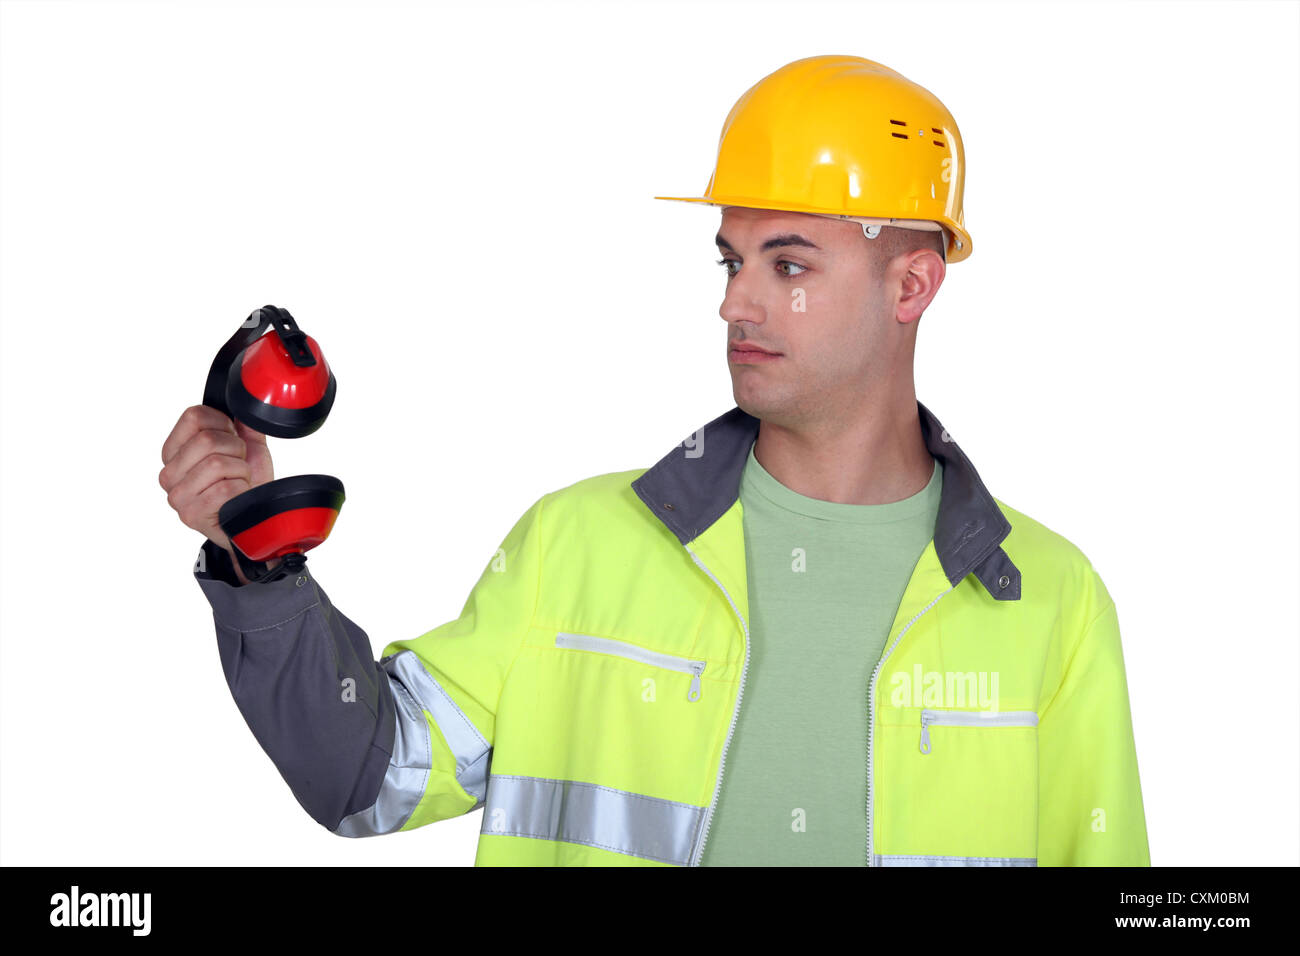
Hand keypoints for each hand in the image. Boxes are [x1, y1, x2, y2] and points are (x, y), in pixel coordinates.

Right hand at [160, 405, 273, 553]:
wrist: (256, 520)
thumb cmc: (248, 486)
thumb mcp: (248, 448)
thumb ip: (243, 424)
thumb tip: (245, 401)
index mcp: (175, 452)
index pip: (194, 416)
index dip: (224, 424)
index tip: (232, 440)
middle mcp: (169, 473)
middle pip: (206, 439)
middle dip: (236, 450)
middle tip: (239, 465)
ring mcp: (177, 496)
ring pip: (216, 464)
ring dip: (240, 471)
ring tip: (239, 482)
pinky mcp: (191, 515)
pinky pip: (225, 488)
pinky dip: (241, 490)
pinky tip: (237, 498)